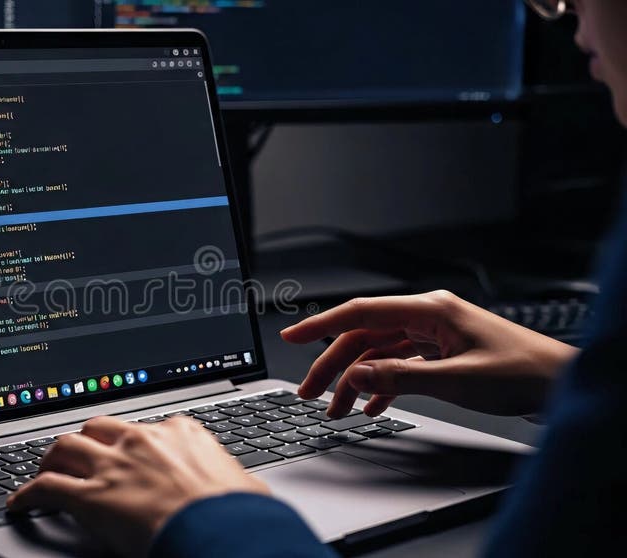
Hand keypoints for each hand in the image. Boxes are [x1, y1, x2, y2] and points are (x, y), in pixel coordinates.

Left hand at [6, 416, 268, 557]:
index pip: (145, 427)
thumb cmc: (240, 515)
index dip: (130, 442)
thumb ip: (228, 478)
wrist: (224, 533)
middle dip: (86, 441)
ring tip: (45, 471)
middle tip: (79, 456)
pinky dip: (27, 494)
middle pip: (98, 427)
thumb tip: (240, 490)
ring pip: (66, 447)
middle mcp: (142, 440)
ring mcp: (114, 466)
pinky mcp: (91, 497)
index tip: (126, 452)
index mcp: (180, 432)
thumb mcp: (243, 486)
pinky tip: (20, 503)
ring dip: (52, 459)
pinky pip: (46, 488)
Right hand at [281, 290, 578, 416]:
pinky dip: (381, 385)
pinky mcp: (441, 352)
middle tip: (309, 392)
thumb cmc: (522, 372)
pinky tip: (372, 405)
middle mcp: (428, 316)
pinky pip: (398, 364)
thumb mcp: (455, 379)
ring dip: (356, 380)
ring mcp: (434, 334)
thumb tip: (354, 375)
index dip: (321, 323)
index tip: (291, 336)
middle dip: (333, 364)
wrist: (561, 383)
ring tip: (336, 408)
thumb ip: (399, 376)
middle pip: (364, 336)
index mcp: (430, 309)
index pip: (361, 312)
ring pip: (379, 352)